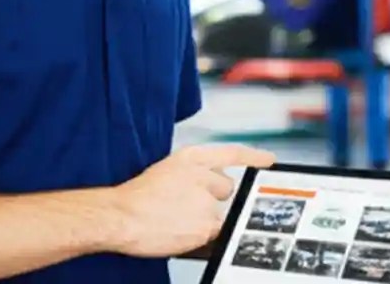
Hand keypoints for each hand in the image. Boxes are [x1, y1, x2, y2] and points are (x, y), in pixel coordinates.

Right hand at [111, 144, 275, 257]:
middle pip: (227, 188)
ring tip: (177, 220)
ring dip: (205, 220)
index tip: (269, 161)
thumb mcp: (166, 171)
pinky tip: (178, 231)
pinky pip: (212, 233)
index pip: (231, 153)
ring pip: (219, 214)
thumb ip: (192, 175)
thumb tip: (210, 189)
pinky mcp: (206, 225)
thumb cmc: (136, 197)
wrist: (121, 217)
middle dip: (213, 199)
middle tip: (187, 206)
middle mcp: (203, 175)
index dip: (253, 157)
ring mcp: (206, 201)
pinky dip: (200, 236)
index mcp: (191, 158)